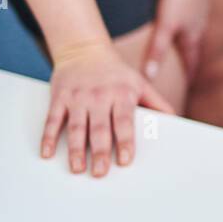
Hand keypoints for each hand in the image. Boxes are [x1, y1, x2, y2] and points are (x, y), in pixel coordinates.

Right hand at [42, 39, 175, 176]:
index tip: (125, 160)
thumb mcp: (140, 83)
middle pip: (99, 128)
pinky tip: (47, 153)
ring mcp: (77, 98)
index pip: (124, 122)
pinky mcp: (59, 98)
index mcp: (121, 94)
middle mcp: (98, 97)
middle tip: (100, 173)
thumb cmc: (116, 72)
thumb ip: (156, 103)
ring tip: (77, 168)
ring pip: (76, 127)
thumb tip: (175, 120)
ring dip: (75, 150)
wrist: (84, 48)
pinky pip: (53, 120)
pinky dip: (48, 137)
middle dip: (100, 152)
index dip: (125, 141)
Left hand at [143, 0, 212, 82]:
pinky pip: (194, 17)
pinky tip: (184, 16)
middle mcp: (199, 27)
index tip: (187, 85)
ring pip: (195, 32)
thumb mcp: (165, 26)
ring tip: (183, 44)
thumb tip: (150, 76)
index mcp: (192, 37)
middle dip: (189, 59)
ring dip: (190, 40)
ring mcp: (201, 13)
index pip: (191, 62)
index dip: (188, 75)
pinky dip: (189, 23)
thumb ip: (157, 51)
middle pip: (194, 48)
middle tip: (185, 69)